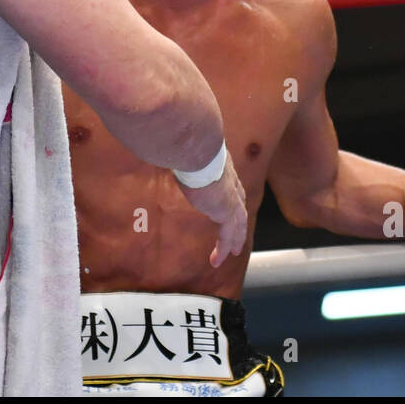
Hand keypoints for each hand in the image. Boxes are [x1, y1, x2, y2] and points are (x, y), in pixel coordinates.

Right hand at [177, 151, 247, 266]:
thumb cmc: (188, 142)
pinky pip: (227, 235)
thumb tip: (166, 142)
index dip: (231, 197)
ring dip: (235, 239)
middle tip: (237, 233)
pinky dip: (222, 248)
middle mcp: (231, 182)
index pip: (231, 185)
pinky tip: (216, 261)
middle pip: (239, 206)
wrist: (197, 147)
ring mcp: (232, 198)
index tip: (228, 205)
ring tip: (232, 252)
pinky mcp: (227, 211)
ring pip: (238, 224)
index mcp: (223, 167)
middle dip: (238, 221)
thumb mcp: (185, 147)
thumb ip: (180, 149)